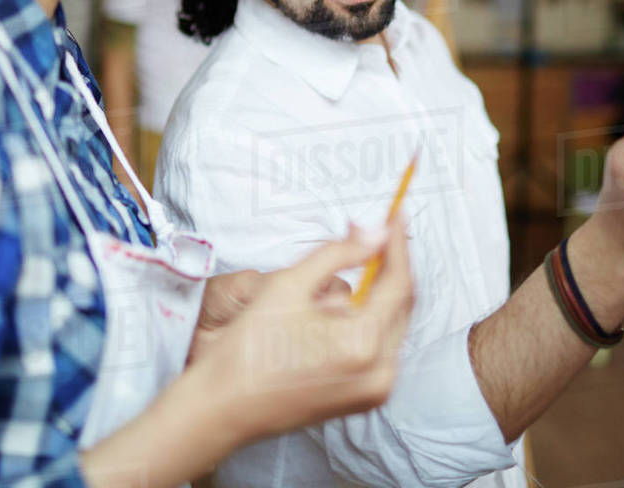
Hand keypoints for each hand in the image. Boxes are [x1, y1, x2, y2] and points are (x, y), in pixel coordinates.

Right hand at [192, 217, 413, 444]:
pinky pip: (381, 346)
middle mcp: (379, 373)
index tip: (395, 216)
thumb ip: (339, 253)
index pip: (398, 284)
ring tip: (359, 263)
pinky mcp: (363, 398)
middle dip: (390, 265)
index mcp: (364, 346)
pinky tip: (347, 302)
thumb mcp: (290, 284)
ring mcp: (374, 390)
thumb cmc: (248, 350)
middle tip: (378, 232)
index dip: (397, 245)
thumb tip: (374, 233)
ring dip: (380, 292)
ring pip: (392, 325)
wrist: (223, 408)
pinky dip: (371, 319)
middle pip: (400, 305)